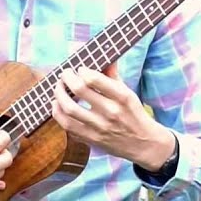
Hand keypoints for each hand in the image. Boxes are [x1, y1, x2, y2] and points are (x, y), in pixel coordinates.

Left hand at [51, 64, 174, 169]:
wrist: (142, 143)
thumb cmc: (133, 114)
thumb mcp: (128, 93)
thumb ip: (112, 75)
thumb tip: (102, 56)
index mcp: (122, 97)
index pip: (94, 79)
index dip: (82, 70)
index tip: (80, 69)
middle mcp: (110, 112)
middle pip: (79, 90)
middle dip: (67, 78)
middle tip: (65, 74)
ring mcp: (99, 127)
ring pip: (69, 109)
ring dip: (59, 95)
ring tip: (58, 88)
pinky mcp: (91, 139)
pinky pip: (67, 125)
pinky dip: (58, 113)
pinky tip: (58, 105)